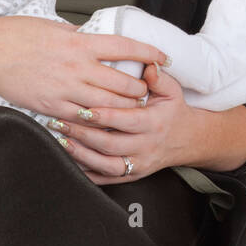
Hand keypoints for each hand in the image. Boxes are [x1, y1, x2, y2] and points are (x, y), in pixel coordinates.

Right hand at [0, 17, 170, 120]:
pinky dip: (97, 122)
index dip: (149, 53)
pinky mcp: (51, 107)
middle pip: (123, 83)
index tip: (163, 58)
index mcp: (80, 43)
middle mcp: (77, 68)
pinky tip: (104, 124)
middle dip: (140, 90)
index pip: (125, 48)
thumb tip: (91, 38)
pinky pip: (82, 119)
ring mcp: (65, 90)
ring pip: (107, 106)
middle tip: (148, 92)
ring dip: (124, 109)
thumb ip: (76, 36)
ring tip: (133, 110)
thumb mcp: (53, 27)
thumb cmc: (15, 35)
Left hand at [48, 62, 196, 184]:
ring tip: (59, 140)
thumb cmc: (172, 112)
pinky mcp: (131, 176)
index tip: (83, 108)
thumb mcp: (171, 91)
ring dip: (80, 154)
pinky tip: (69, 160)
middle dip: (83, 134)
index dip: (103, 116)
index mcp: (154, 123)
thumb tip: (149, 66)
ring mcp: (138, 164)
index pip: (126, 120)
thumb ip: (159, 78)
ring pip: (105, 164)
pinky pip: (105, 179)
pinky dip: (86, 172)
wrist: (185, 140)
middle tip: (59, 122)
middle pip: (110, 144)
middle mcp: (146, 146)